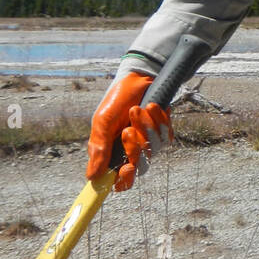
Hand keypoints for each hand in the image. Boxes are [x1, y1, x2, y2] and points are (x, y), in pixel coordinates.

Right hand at [86, 72, 173, 191]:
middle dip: (135, 148)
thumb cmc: (117, 100)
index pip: (121, 180)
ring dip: (145, 127)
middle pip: (140, 167)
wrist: (138, 78)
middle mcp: (133, 151)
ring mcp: (151, 142)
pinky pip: (166, 134)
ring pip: (154, 148)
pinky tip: (151, 106)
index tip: (127, 167)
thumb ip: (99, 148)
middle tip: (128, 130)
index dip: (124, 180)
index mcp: (114, 153)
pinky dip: (158, 119)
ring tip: (137, 109)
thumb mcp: (103, 122)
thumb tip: (91, 177)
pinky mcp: (165, 131)